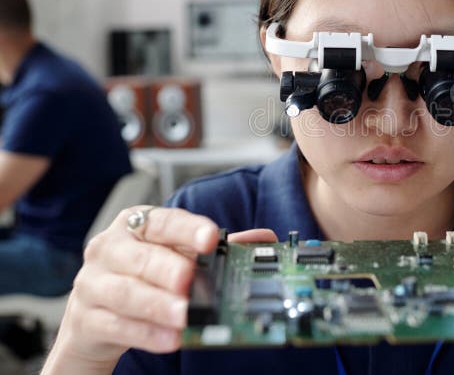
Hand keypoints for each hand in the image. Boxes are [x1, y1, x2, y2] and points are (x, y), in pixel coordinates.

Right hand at [43, 207, 276, 374]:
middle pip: (140, 257)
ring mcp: (93, 283)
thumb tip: (263, 239)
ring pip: (126, 292)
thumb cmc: (142, 276)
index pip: (162, 221)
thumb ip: (217, 248)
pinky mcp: (85, 318)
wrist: (97, 315)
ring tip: (185, 316)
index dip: (187, 229)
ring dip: (158, 305)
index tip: (211, 238)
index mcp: (135, 224)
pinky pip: (117, 325)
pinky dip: (147, 333)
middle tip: (191, 282)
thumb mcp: (177, 256)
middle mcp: (110, 248)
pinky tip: (171, 338)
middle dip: (169, 269)